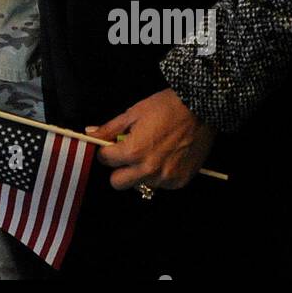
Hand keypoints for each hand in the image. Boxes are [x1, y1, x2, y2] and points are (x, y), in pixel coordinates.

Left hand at [90, 88, 215, 191]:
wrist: (200, 110)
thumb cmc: (166, 107)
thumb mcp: (133, 113)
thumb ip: (110, 128)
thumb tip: (91, 134)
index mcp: (133, 151)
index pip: (105, 160)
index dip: (106, 151)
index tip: (111, 146)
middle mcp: (148, 170)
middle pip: (117, 183)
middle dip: (117, 169)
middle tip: (126, 155)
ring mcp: (165, 178)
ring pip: (139, 184)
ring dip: (139, 173)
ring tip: (151, 153)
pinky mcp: (180, 181)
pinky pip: (160, 185)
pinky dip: (159, 175)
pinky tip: (165, 158)